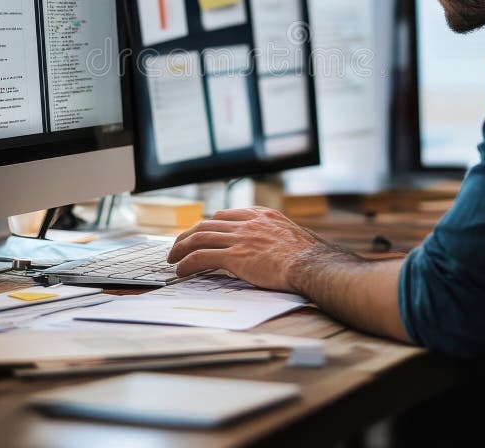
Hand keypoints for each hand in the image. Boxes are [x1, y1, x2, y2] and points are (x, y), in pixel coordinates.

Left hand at [167, 206, 328, 290]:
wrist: (311, 264)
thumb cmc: (309, 256)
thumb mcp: (293, 236)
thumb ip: (277, 237)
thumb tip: (276, 250)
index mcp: (262, 215)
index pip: (226, 214)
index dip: (210, 224)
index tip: (201, 231)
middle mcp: (248, 222)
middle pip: (208, 223)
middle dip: (189, 234)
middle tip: (178, 245)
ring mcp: (240, 238)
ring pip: (200, 237)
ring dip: (182, 247)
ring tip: (172, 258)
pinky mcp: (235, 256)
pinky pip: (202, 256)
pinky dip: (187, 263)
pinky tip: (181, 270)